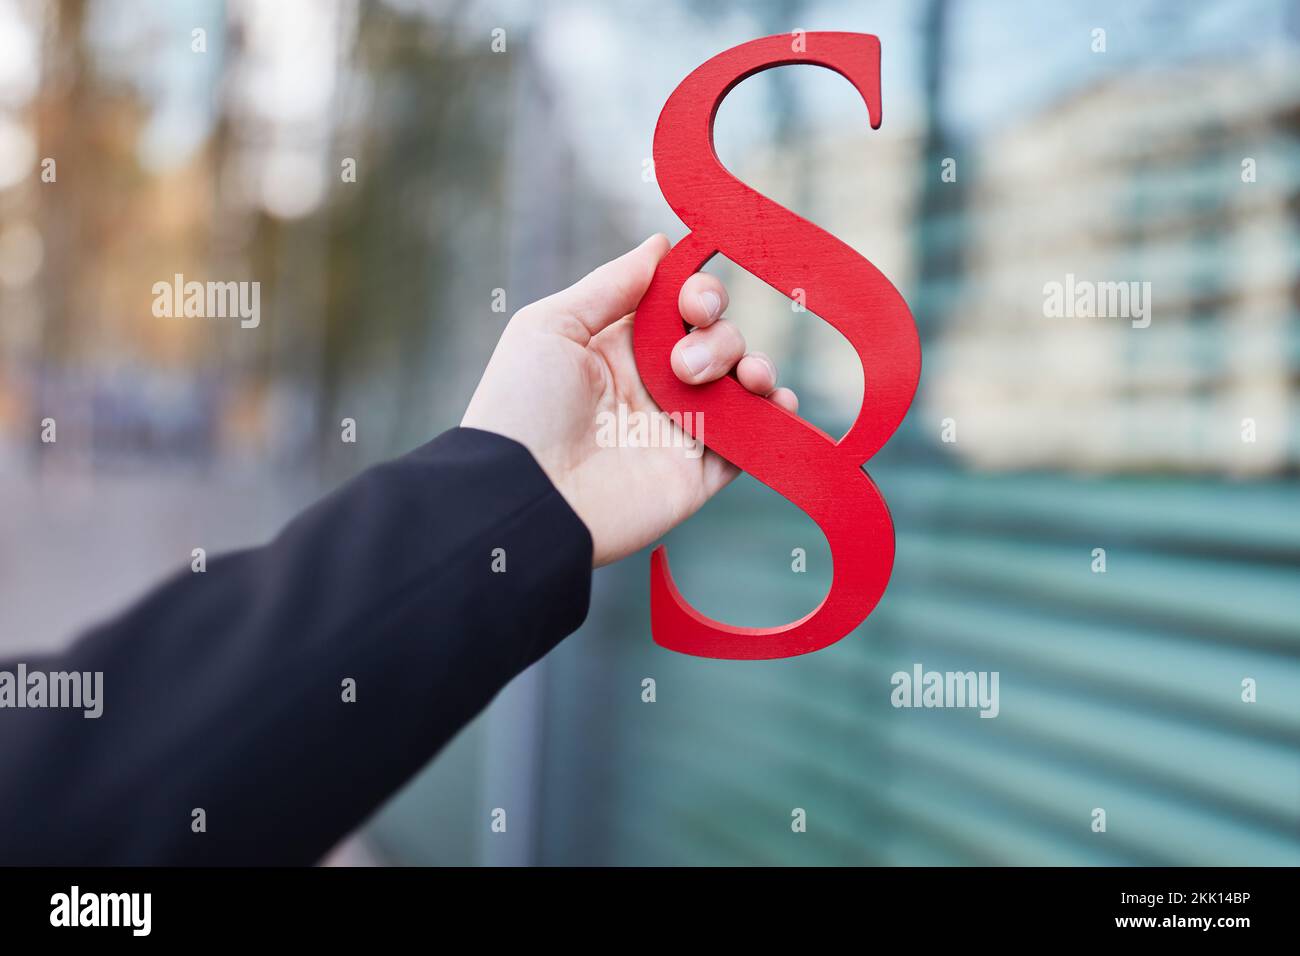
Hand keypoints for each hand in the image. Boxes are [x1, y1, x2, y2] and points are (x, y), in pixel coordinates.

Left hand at [462, 234, 797, 566]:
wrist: (524, 496)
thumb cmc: (522, 406)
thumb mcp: (551, 327)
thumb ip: (610, 284)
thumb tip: (661, 243)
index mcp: (620, 348)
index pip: (679, 308)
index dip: (698, 295)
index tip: (694, 302)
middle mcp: (654, 385)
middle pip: (717, 340)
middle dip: (718, 337)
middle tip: (684, 366)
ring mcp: (679, 430)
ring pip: (741, 385)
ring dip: (754, 367)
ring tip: (744, 378)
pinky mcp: (697, 475)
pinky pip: (752, 444)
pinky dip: (775, 418)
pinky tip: (777, 400)